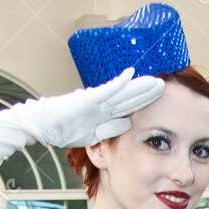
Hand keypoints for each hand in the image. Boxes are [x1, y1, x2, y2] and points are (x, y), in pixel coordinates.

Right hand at [6, 68, 165, 148]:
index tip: (161, 101)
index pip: (129, 107)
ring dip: (140, 86)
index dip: (145, 103)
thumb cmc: (65, 129)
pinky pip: (106, 90)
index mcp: (104, 113)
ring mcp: (95, 100)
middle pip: (130, 97)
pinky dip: (119, 83)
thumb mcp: (94, 134)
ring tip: (156, 80)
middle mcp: (102, 104)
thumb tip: (129, 124)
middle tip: (165, 85)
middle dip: (147, 92)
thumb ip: (111, 129)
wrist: (44, 125)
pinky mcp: (87, 99)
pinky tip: (131, 75)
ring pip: (123, 92)